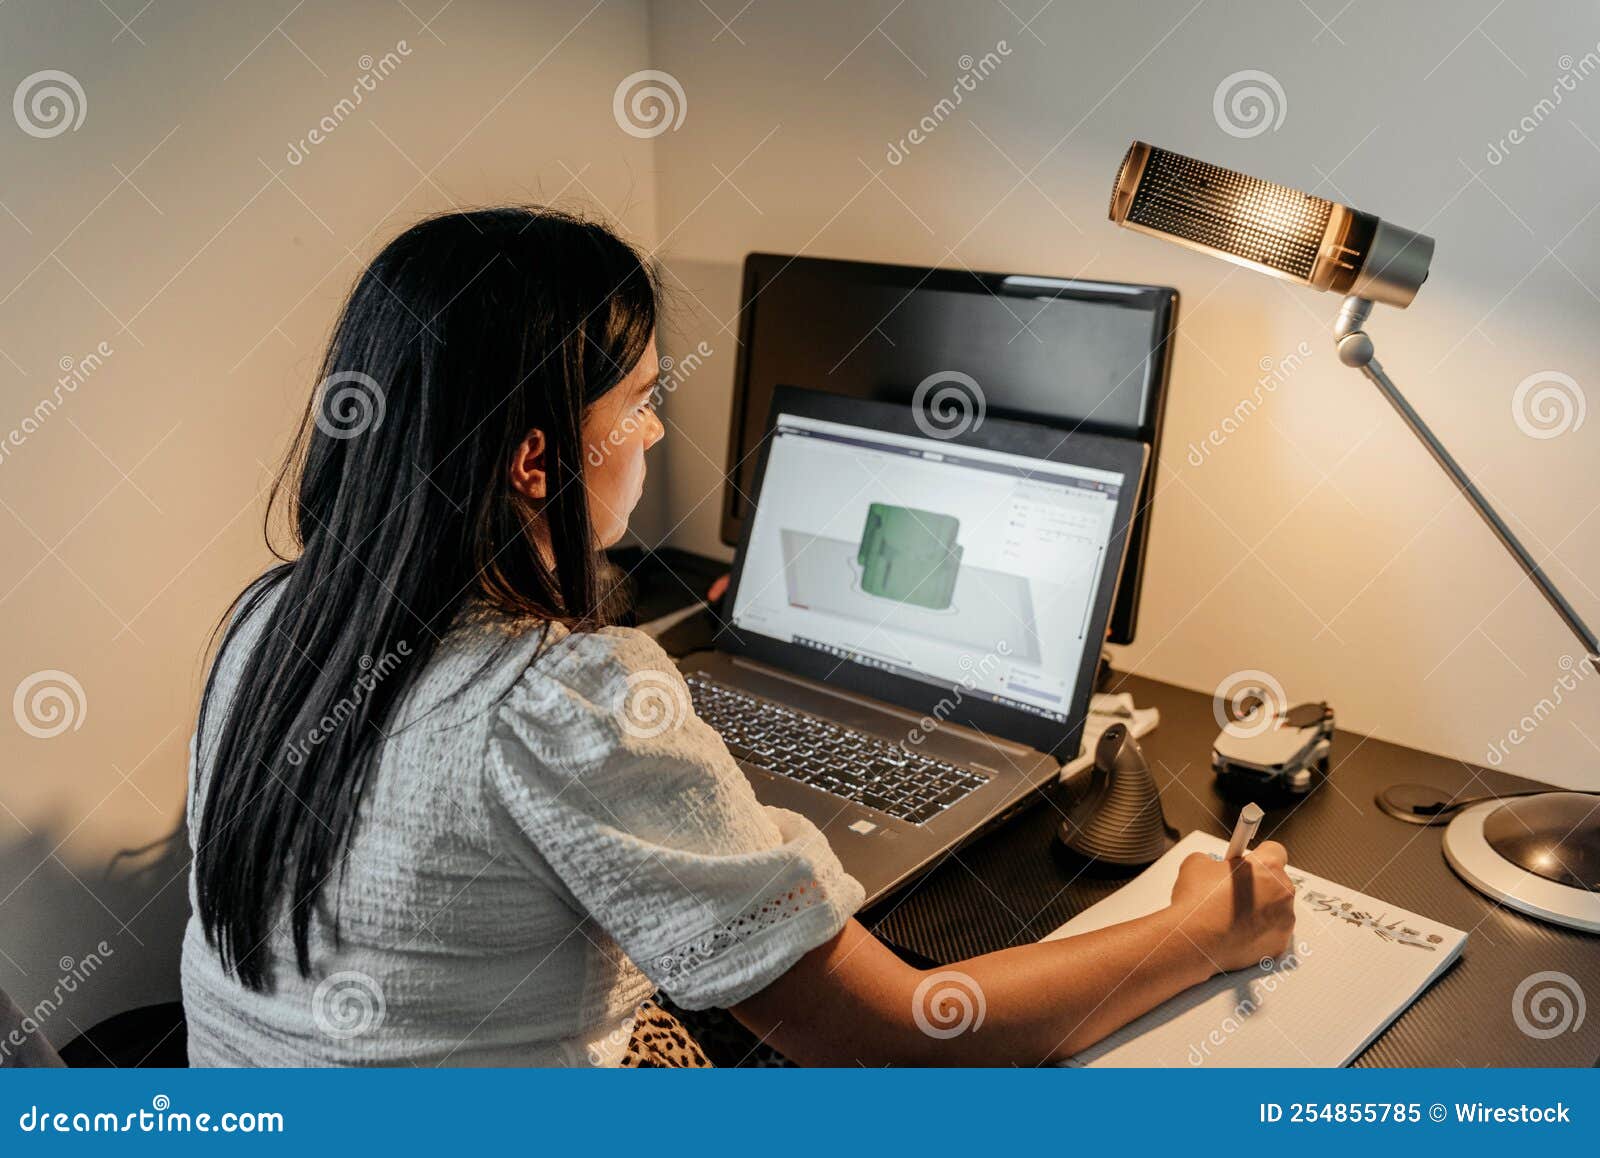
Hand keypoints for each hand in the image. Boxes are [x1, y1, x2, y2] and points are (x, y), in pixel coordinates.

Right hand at [1167, 841, 1296, 974]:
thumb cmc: (1197, 905)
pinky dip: (1259, 932)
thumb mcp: (1196, 864)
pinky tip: (1237, 931)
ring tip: (1232, 914)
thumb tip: (1214, 866)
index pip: (1275, 850)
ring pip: (1277, 909)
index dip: (1258, 855)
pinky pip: (1272, 932)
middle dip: (1259, 884)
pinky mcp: (1279, 944)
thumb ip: (1213, 860)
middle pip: (1277, 881)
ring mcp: (1284, 920)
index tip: (1248, 862)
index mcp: (1268, 867)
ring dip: (1261, 909)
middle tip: (1234, 891)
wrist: (1193, 942)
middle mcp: (1282, 892)